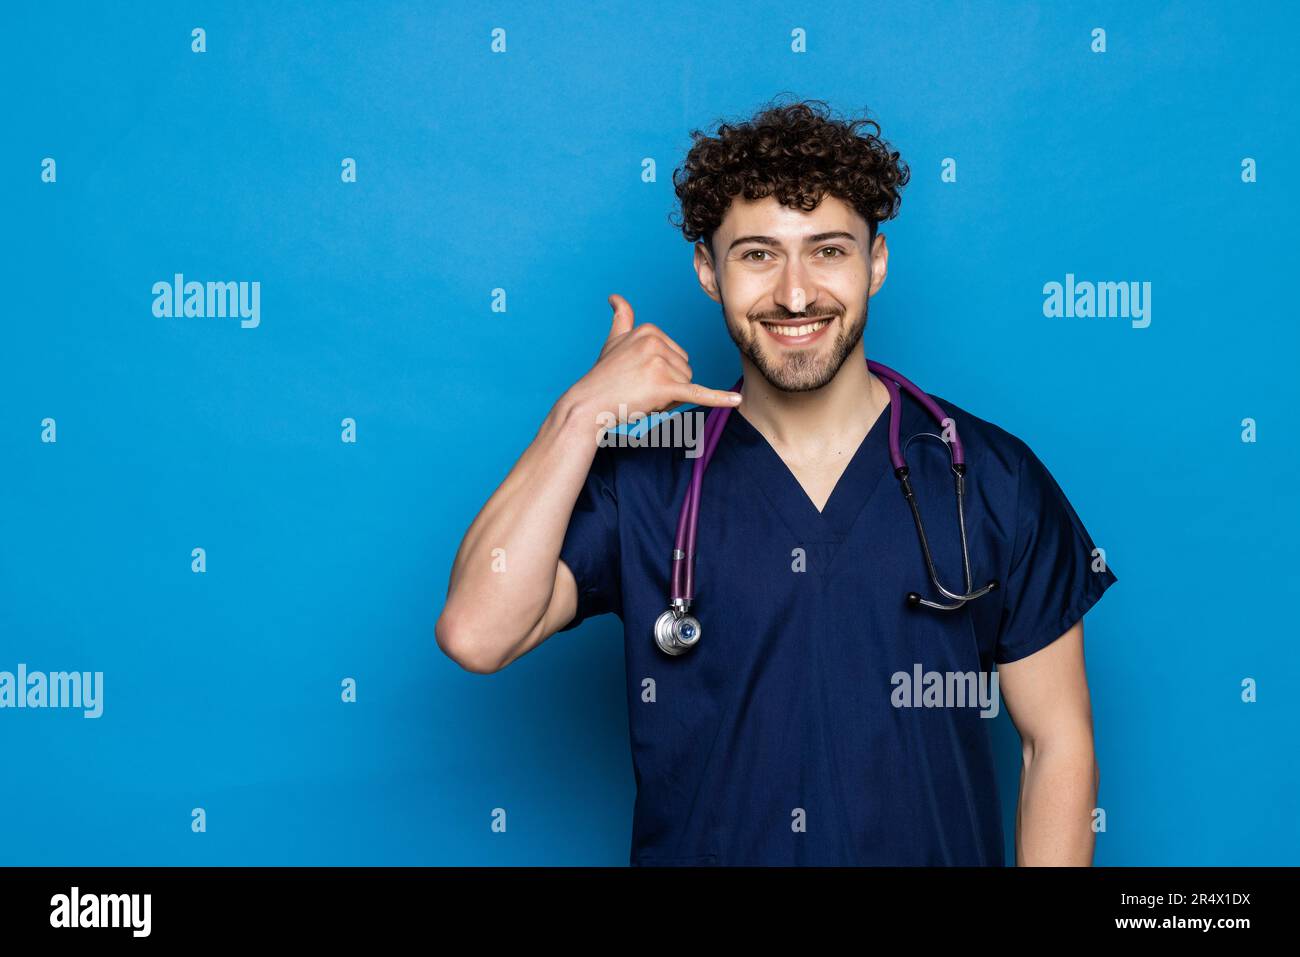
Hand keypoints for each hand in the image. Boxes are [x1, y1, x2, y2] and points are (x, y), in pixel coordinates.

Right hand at [564, 294, 741, 424]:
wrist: (589, 404)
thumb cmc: (604, 376)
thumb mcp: (614, 340)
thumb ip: (621, 317)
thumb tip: (615, 296)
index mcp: (650, 329)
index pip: (677, 356)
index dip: (662, 373)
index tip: (637, 376)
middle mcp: (655, 341)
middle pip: (685, 369)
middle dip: (668, 385)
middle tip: (639, 389)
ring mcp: (660, 363)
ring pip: (686, 385)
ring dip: (669, 397)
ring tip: (643, 396)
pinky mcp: (665, 386)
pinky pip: (697, 393)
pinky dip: (717, 398)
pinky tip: (735, 401)